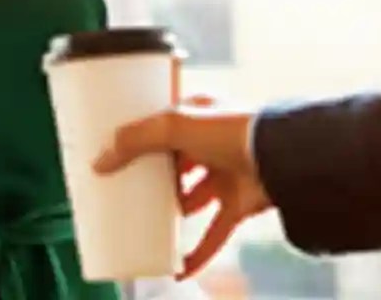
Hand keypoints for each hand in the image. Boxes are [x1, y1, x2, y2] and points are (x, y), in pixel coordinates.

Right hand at [92, 96, 272, 279]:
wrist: (279, 157)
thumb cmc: (231, 130)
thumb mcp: (171, 125)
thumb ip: (134, 141)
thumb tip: (100, 161)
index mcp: (199, 113)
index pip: (165, 123)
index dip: (143, 136)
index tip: (120, 151)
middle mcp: (213, 142)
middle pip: (177, 161)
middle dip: (156, 175)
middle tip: (129, 188)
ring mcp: (228, 174)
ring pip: (195, 197)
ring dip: (175, 211)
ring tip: (148, 221)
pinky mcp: (240, 204)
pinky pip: (215, 233)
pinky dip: (199, 252)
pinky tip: (179, 267)